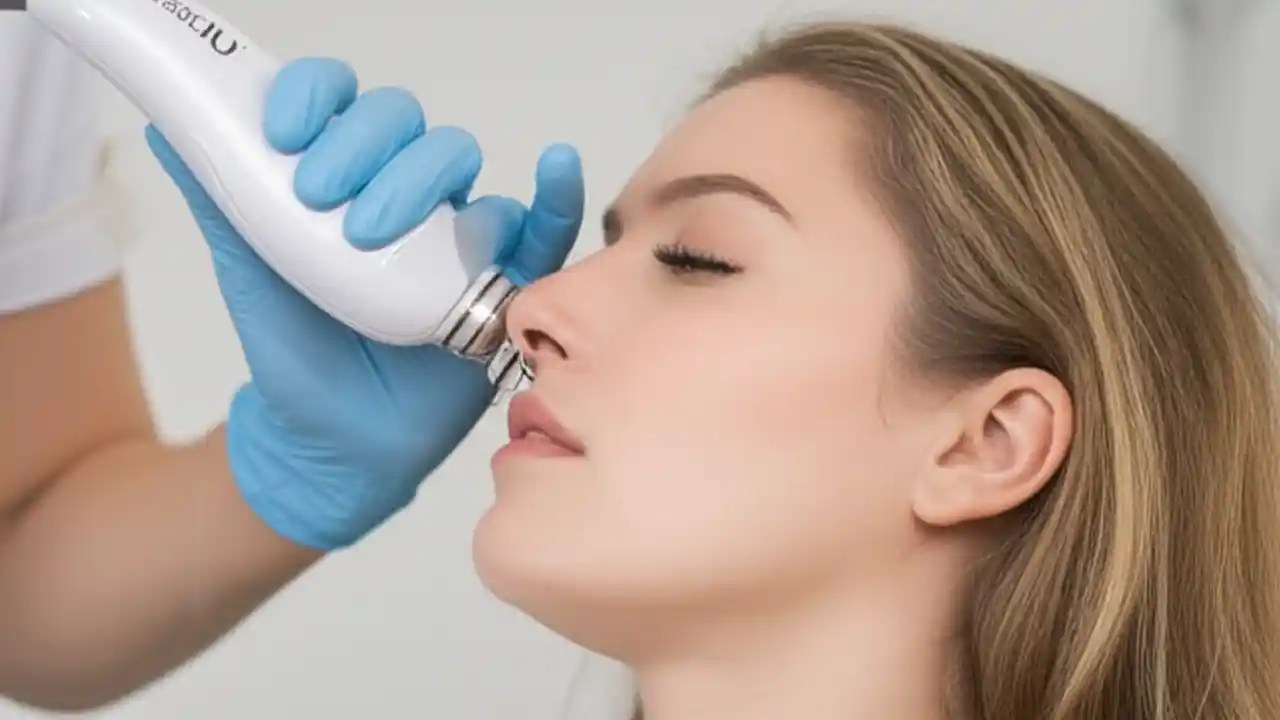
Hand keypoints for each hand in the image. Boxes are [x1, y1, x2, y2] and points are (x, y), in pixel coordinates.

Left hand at [146, 58, 584, 549]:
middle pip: (407, 128)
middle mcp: (409, 197)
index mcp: (349, 181)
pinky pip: (544, 230)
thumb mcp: (248, 275)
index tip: (284, 131)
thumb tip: (164, 129)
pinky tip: (554, 164)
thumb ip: (220, 202)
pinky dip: (556, 195)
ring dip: (423, 178)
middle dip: (365, 148)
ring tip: (378, 233)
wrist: (335, 442)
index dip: (321, 98)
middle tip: (322, 201)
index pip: (347, 108)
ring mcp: (458, 236)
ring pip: (460, 167)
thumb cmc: (297, 355)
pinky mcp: (503, 281)